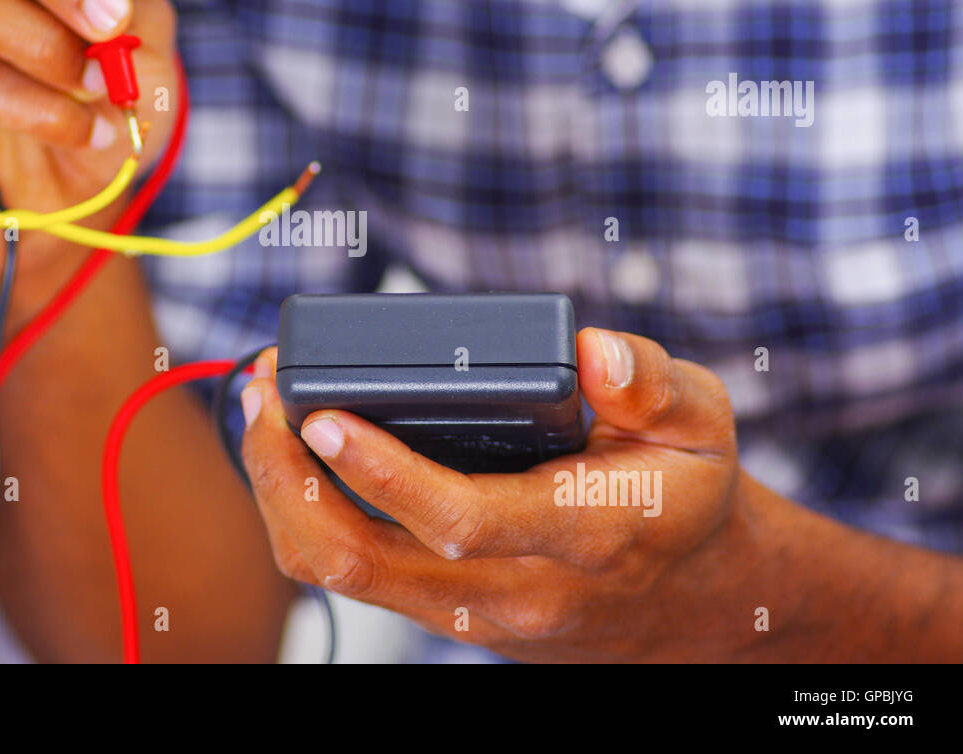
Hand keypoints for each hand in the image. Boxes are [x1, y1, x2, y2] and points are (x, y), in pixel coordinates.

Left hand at [239, 328, 776, 662]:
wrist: (693, 603)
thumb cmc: (685, 498)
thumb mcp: (700, 424)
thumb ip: (652, 382)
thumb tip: (592, 350)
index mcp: (581, 535)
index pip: (459, 519)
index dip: (382, 470)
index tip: (324, 415)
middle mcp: (514, 589)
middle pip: (362, 559)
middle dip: (288, 478)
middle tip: (264, 396)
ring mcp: (472, 612)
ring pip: (341, 576)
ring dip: (283, 496)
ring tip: (265, 413)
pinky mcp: (445, 614)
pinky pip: (354, 575)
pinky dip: (307, 515)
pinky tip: (299, 453)